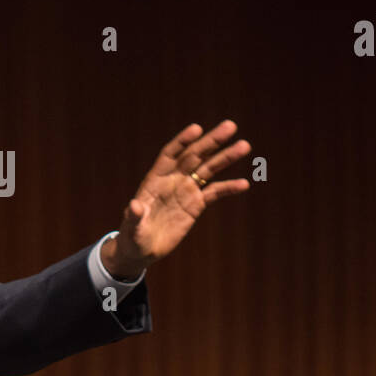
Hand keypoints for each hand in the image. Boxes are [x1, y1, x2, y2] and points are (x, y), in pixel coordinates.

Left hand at [101, 119, 251, 278]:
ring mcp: (186, 190)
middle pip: (194, 155)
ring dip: (225, 157)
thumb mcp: (131, 228)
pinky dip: (228, 188)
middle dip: (211, 141)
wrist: (142, 249)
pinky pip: (214, 193)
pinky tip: (244, 184)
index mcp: (155, 179)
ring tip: (244, 145)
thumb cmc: (131, 237)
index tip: (197, 129)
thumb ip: (134, 216)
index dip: (183, 141)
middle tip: (231, 126)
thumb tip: (134, 205)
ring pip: (208, 169)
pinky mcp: (196, 205)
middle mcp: (172, 180)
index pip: (170, 154)